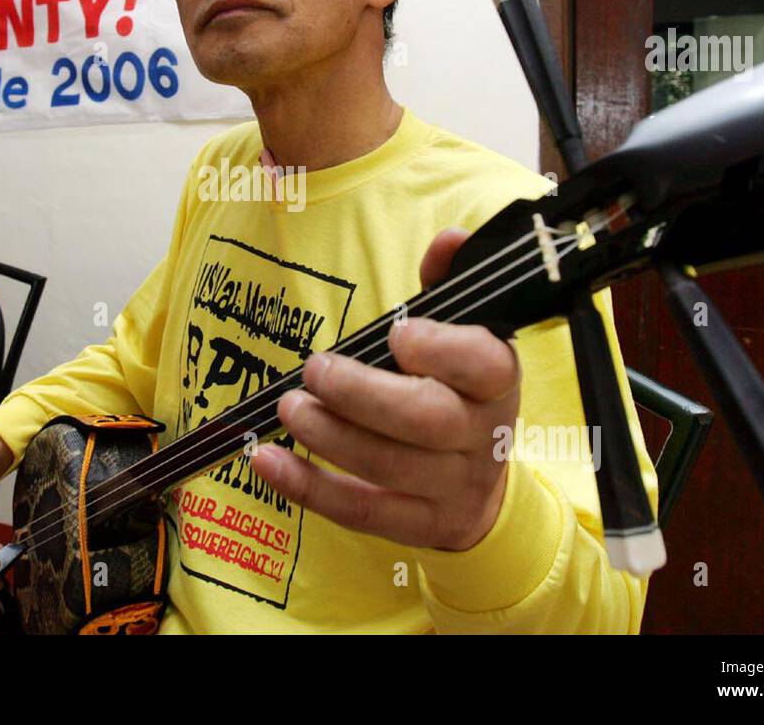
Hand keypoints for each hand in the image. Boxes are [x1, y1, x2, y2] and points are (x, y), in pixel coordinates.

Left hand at [249, 227, 520, 551]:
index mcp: (496, 380)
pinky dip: (307, 487)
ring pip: (388, 467)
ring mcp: (452, 487)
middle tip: (314, 369)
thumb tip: (449, 239)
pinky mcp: (418, 525)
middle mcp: (481, 435)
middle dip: (361, 393)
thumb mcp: (463, 336)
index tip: (397, 331)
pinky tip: (266, 460)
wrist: (479, 484)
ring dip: (329, 436)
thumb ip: (448, 284)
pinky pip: (360, 512)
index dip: (440, 348)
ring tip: (288, 407)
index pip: (483, 364)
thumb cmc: (456, 391)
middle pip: (426, 419)